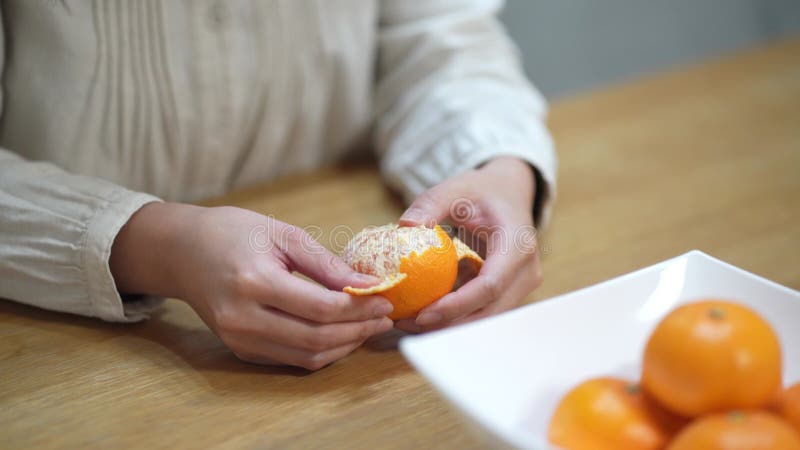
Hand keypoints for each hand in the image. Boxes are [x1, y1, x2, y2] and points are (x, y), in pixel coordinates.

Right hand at [110, 203, 393, 369]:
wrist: (181, 252)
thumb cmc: (231, 232)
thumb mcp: (281, 233)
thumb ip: (325, 263)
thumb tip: (368, 283)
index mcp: (253, 281)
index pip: (320, 308)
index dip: (360, 307)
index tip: (385, 298)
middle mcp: (242, 317)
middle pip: (317, 338)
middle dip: (359, 329)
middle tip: (385, 316)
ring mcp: (238, 339)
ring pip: (306, 356)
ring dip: (345, 345)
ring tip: (369, 326)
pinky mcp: (240, 349)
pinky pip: (291, 359)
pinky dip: (322, 352)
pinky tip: (342, 334)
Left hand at [395, 156, 542, 331]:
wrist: (508, 193)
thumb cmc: (482, 191)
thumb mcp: (456, 188)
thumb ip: (431, 202)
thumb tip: (405, 226)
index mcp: (518, 246)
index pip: (490, 285)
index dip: (457, 305)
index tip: (422, 313)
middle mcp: (525, 272)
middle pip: (488, 311)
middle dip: (447, 324)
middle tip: (406, 323)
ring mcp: (520, 285)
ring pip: (484, 317)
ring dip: (448, 324)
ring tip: (407, 321)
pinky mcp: (509, 292)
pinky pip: (480, 310)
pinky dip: (452, 315)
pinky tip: (420, 311)